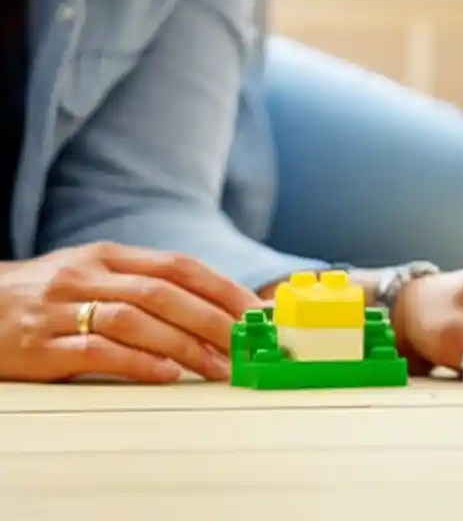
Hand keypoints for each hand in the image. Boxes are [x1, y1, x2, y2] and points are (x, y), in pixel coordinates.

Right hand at [0, 242, 262, 382]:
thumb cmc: (43, 295)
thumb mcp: (93, 273)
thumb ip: (145, 283)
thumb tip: (213, 305)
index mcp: (108, 256)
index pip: (178, 266)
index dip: (222, 288)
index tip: (255, 312)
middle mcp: (87, 275)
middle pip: (164, 293)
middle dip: (213, 320)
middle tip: (245, 345)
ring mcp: (61, 308)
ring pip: (136, 321)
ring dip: (184, 346)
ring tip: (216, 367)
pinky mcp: (40, 344)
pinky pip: (97, 351)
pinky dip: (138, 362)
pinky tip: (166, 374)